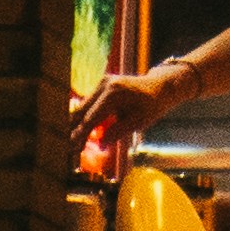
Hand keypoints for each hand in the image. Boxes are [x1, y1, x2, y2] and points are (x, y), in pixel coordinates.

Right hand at [71, 57, 190, 174]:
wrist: (159, 87)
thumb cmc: (151, 106)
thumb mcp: (138, 122)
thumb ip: (118, 132)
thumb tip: (100, 145)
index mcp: (114, 94)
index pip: (91, 118)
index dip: (82, 135)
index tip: (75, 148)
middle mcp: (105, 84)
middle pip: (82, 111)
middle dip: (76, 129)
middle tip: (71, 147)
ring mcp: (102, 82)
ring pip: (83, 106)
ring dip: (79, 123)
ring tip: (76, 141)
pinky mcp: (102, 84)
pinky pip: (90, 103)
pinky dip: (86, 116)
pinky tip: (84, 130)